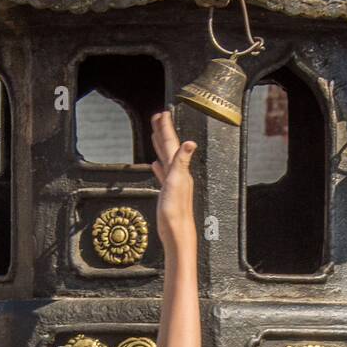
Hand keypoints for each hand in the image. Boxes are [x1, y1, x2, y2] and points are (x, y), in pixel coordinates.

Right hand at [151, 111, 196, 253]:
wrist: (176, 233)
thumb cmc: (175, 211)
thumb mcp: (177, 183)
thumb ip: (182, 162)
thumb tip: (191, 143)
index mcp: (179, 169)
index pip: (171, 143)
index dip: (166, 128)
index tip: (162, 113)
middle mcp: (178, 173)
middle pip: (169, 147)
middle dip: (163, 132)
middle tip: (158, 117)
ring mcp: (173, 183)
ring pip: (166, 158)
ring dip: (160, 145)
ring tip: (156, 134)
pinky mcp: (168, 193)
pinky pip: (163, 173)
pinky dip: (159, 166)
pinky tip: (155, 164)